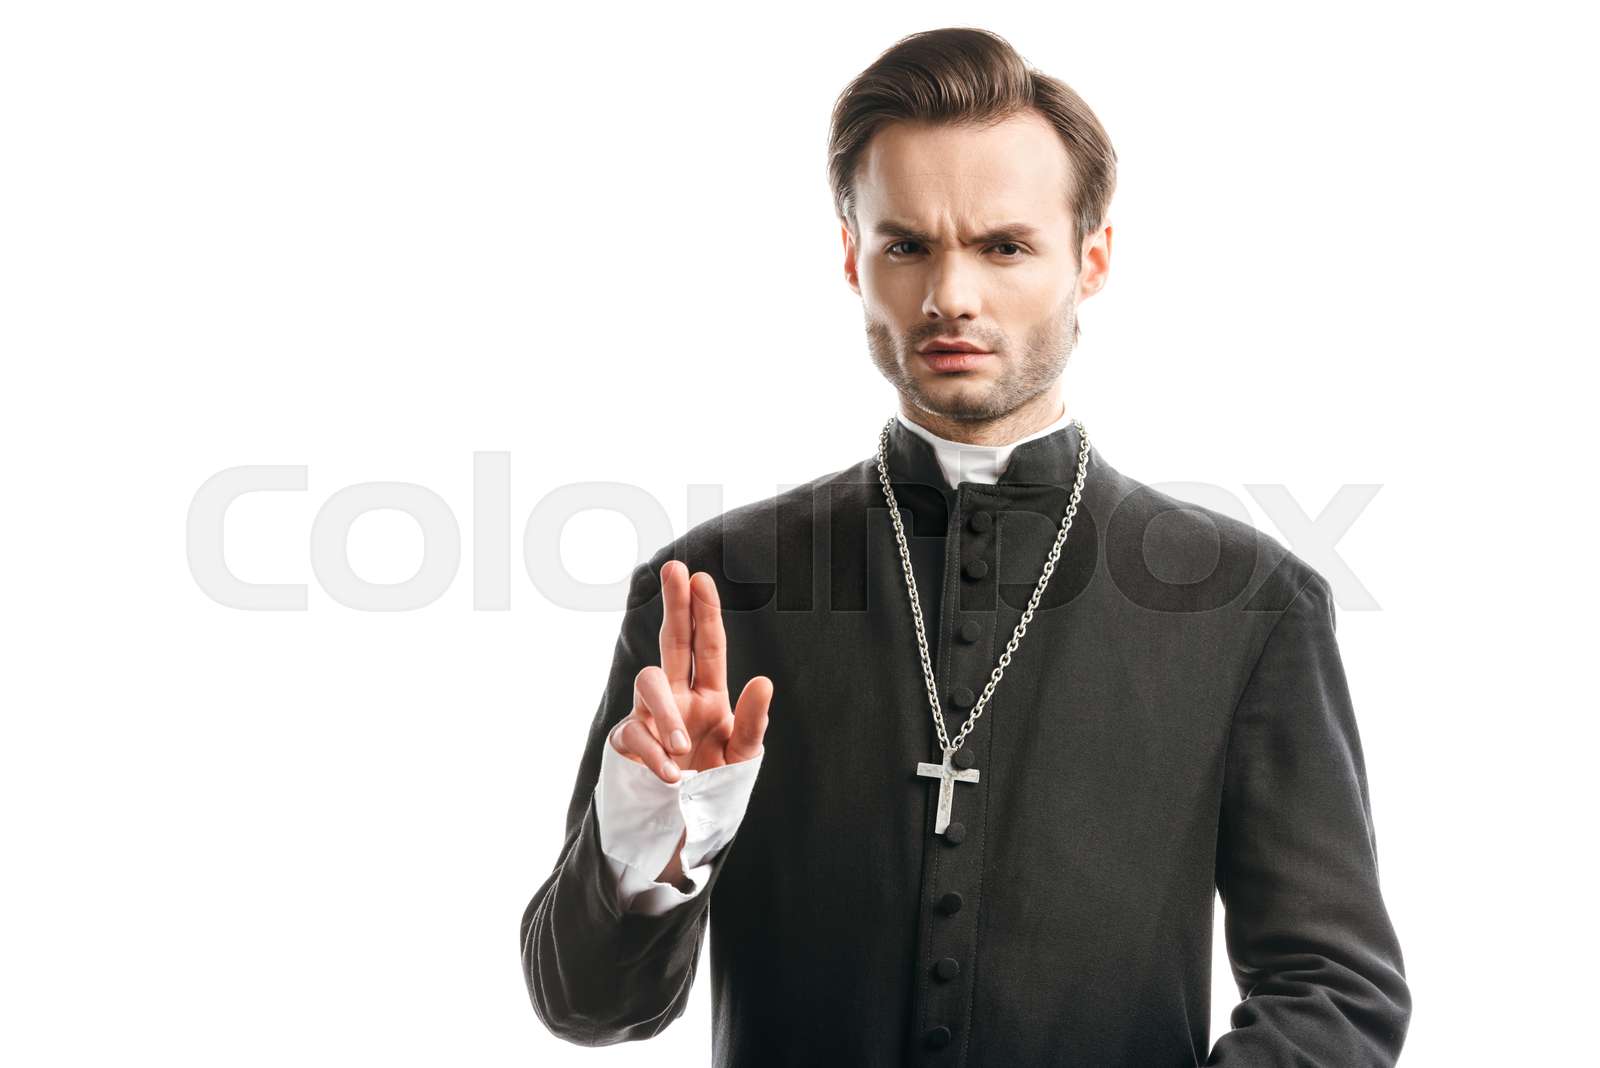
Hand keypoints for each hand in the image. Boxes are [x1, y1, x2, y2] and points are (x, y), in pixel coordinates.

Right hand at [608, 560, 772, 785]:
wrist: (683, 827)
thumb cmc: (715, 784)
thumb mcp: (742, 756)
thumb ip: (753, 722)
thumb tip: (763, 681)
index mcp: (708, 695)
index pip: (706, 646)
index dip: (703, 613)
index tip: (701, 578)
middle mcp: (677, 697)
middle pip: (671, 640)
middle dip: (674, 603)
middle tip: (675, 568)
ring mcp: (649, 716)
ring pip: (648, 683)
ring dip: (665, 713)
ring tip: (684, 749)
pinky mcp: (628, 741)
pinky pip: (634, 733)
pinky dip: (653, 754)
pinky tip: (671, 776)